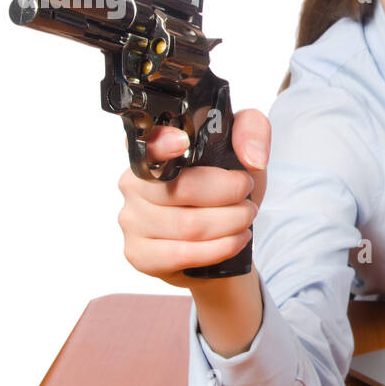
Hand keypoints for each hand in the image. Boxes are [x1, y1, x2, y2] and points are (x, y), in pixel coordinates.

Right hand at [116, 109, 270, 289]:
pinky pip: (182, 254)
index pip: (148, 143)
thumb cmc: (225, 191)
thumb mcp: (245, 153)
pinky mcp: (139, 253)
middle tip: (247, 199)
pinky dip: (220, 248)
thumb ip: (252, 132)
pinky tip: (235, 240)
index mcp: (153, 151)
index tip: (183, 143)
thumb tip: (253, 157)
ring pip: (188, 225)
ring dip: (231, 223)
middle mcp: (133, 183)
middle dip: (229, 195)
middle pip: (182, 189)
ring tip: (245, 219)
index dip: (162, 143)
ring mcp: (131, 219)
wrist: (221, 236)